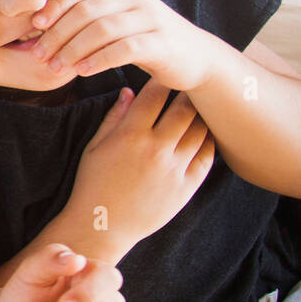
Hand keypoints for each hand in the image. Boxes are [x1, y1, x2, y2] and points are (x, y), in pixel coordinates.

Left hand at [30, 0, 220, 90]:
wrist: (195, 57)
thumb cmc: (143, 39)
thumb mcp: (116, 20)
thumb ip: (88, 16)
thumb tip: (39, 24)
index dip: (54, 4)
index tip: (35, 26)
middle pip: (86, 10)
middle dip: (57, 34)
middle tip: (39, 54)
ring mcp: (150, 18)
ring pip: (102, 29)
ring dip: (73, 49)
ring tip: (56, 67)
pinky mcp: (161, 42)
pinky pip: (124, 49)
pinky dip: (99, 60)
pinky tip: (82, 72)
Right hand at [65, 79, 214, 250]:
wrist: (101, 226)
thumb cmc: (92, 184)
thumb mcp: (94, 148)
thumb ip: (114, 118)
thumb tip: (129, 91)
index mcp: (129, 135)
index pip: (154, 96)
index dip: (162, 82)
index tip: (166, 75)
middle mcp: (155, 149)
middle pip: (184, 108)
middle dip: (188, 94)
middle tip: (190, 86)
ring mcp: (173, 168)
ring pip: (200, 130)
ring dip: (201, 116)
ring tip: (199, 109)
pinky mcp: (186, 186)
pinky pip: (206, 157)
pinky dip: (208, 142)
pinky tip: (203, 136)